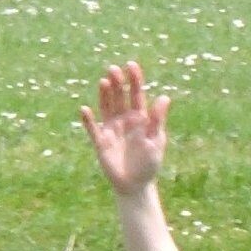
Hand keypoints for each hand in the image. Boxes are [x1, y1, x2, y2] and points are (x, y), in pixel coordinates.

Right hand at [80, 61, 169, 193]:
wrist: (135, 185)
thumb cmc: (149, 163)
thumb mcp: (156, 141)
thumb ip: (157, 120)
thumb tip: (165, 97)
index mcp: (140, 118)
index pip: (137, 94)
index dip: (134, 79)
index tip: (131, 65)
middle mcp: (124, 119)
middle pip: (120, 97)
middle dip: (117, 83)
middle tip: (113, 69)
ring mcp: (111, 129)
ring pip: (106, 107)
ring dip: (104, 94)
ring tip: (104, 81)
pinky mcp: (100, 141)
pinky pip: (92, 128)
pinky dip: (88, 120)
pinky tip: (85, 109)